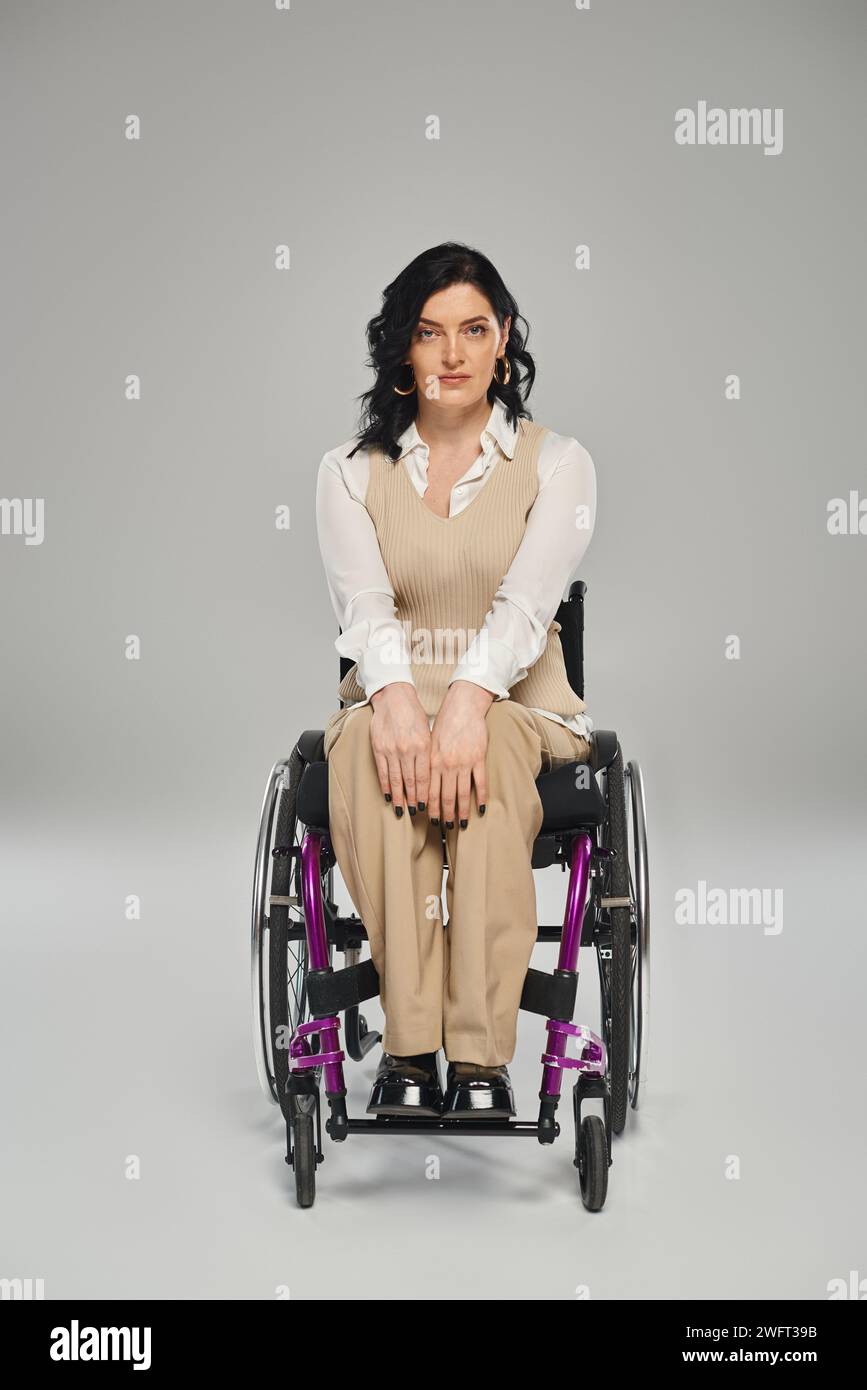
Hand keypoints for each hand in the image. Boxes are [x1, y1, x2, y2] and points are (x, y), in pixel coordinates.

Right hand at [369, 683, 430, 817]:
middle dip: (414, 800)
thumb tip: (432, 775)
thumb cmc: (413, 714)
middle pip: (411, 782)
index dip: (425, 794)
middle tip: (416, 813)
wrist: (394, 697)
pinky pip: (382, 772)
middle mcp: (408, 750)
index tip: (427, 807)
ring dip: (400, 797)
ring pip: (396, 779)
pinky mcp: (379, 748)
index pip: (425, 777)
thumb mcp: (427, 731)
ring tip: (402, 810)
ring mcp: (391, 750)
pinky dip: (386, 786)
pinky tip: (389, 796)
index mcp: (423, 746)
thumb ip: (429, 753)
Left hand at [428, 681, 492, 827]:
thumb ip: (428, 762)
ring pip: (462, 793)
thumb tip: (422, 782)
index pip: (429, 791)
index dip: (430, 808)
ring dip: (462, 811)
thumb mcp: (430, 743)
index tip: (430, 820)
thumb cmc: (445, 724)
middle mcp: (446, 765)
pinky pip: (480, 783)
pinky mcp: (478, 758)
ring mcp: (463, 763)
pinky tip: (481, 809)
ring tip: (463, 824)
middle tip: (446, 827)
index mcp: (432, 761)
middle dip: (445, 814)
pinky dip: (481, 798)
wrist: (463, 707)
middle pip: (445, 797)